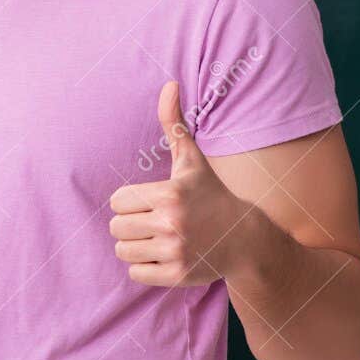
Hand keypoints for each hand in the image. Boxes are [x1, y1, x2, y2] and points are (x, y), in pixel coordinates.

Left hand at [109, 81, 253, 286]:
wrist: (244, 238)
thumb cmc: (210, 194)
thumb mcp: (191, 160)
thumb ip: (174, 124)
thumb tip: (169, 83)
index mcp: (170, 193)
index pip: (117, 201)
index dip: (130, 200)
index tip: (149, 201)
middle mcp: (172, 223)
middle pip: (116, 228)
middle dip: (129, 224)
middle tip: (151, 221)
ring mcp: (175, 252)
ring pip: (123, 252)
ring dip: (135, 246)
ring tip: (156, 238)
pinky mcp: (178, 276)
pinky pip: (136, 273)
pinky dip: (144, 267)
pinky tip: (164, 255)